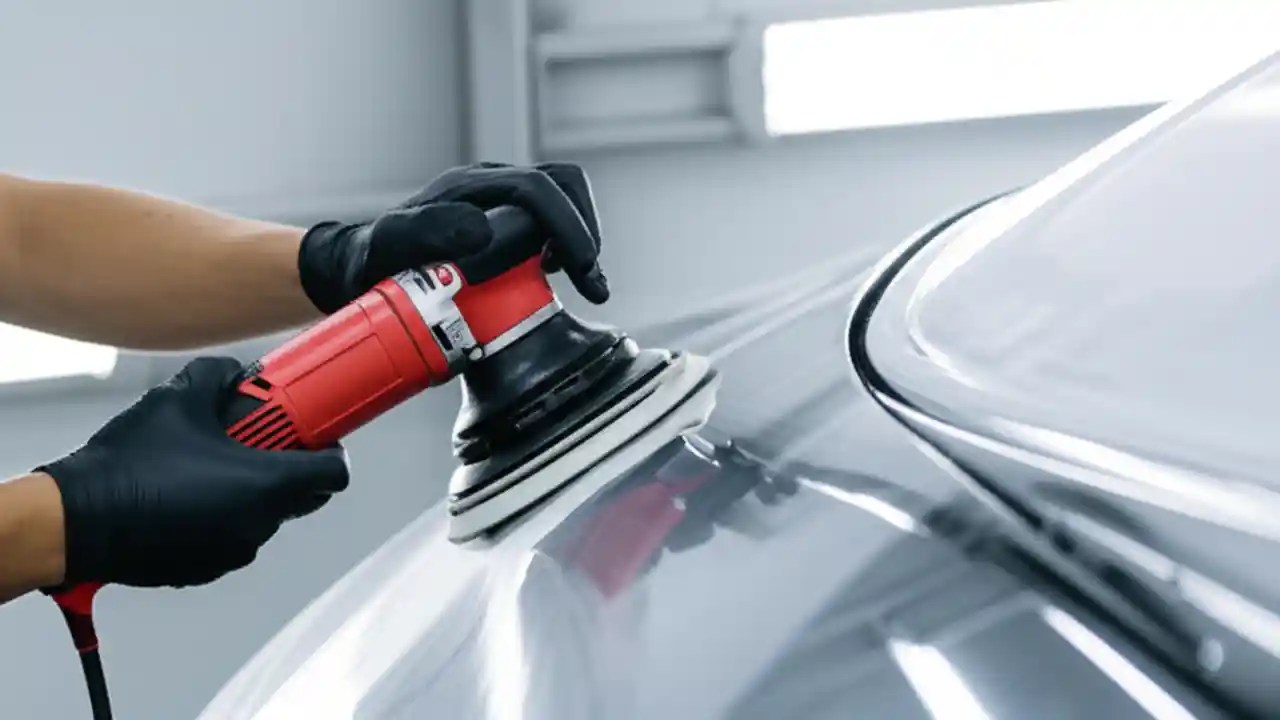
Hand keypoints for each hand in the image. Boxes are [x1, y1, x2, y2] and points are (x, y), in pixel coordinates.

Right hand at [39, 358, 349, 587]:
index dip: (332, 451)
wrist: (77, 521)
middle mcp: (259, 523)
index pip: (334, 474)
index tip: (318, 435)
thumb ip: (217, 376)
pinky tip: (191, 495)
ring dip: (255, 494)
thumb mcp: (177, 399)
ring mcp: (234, 551)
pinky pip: (233, 537)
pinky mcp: (207, 569)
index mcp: (267, 485)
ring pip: (266, 517)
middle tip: (269, 445)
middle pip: (305, 496)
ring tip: (218, 466)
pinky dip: (225, 517)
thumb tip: (234, 372)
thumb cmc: (130, 462)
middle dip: (296, 470)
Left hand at [298, 162, 608, 313]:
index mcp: (470, 187)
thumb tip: (483, 230)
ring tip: (576, 280)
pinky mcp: (505, 226)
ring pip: (563, 203)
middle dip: (584, 230)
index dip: (570, 226)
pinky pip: (551, 225)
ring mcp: (499, 205)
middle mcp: (489, 188)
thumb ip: (426, 232)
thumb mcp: (388, 248)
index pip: (540, 189)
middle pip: (562, 186)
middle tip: (588, 280)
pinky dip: (565, 248)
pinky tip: (554, 277)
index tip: (582, 268)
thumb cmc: (370, 263)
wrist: (356, 273)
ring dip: (580, 239)